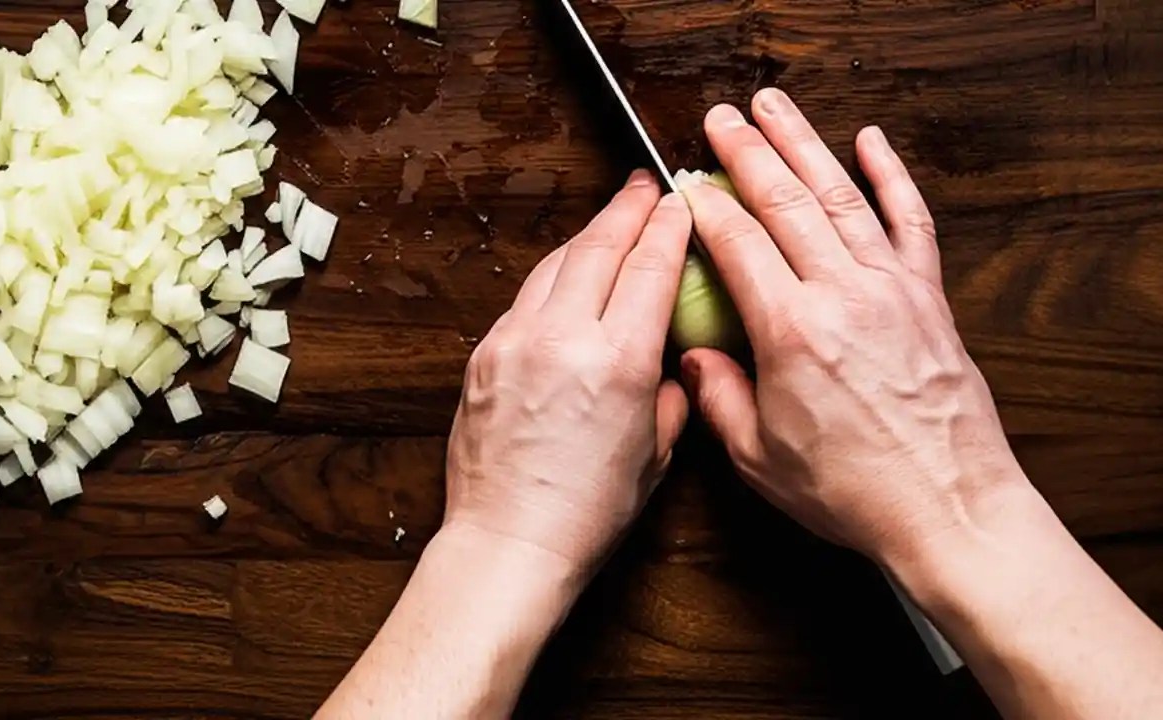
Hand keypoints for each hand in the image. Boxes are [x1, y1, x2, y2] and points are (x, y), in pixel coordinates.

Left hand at [445, 170, 691, 581]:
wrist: (509, 542)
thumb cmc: (584, 512)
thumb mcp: (656, 454)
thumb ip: (670, 395)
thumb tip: (668, 364)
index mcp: (618, 361)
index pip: (649, 266)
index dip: (668, 225)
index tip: (679, 203)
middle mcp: (563, 339)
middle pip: (599, 246)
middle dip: (627, 210)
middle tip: (643, 188)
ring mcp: (514, 341)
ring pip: (555, 263)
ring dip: (587, 237)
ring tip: (609, 224)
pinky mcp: (484, 354)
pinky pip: (524, 298)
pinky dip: (552, 278)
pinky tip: (566, 280)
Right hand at [680, 89, 1029, 566]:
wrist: (948, 508)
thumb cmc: (856, 491)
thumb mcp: (760, 458)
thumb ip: (718, 399)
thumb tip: (695, 359)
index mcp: (791, 332)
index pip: (737, 244)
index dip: (705, 207)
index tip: (685, 184)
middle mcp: (842, 296)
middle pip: (786, 202)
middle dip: (748, 152)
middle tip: (721, 117)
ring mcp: (891, 290)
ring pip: (841, 197)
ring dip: (805, 145)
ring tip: (776, 108)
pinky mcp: (928, 298)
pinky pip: (910, 221)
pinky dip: (891, 176)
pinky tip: (871, 142)